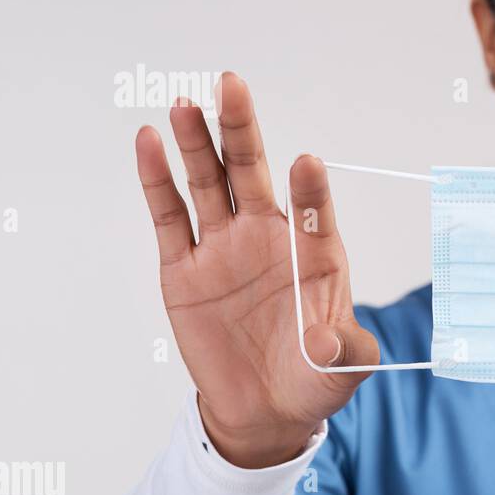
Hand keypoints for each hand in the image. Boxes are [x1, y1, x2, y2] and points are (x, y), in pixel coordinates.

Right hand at [135, 71, 378, 467]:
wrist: (265, 408)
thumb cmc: (313, 378)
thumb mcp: (343, 369)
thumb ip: (345, 351)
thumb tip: (328, 341)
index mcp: (314, 254)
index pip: (313, 211)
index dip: (310, 190)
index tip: (307, 164)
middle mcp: (268, 238)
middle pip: (253, 173)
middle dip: (242, 130)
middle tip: (232, 85)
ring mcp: (224, 247)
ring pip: (208, 183)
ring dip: (196, 143)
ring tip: (185, 105)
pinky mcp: (184, 267)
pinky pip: (169, 216)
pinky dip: (157, 179)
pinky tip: (149, 142)